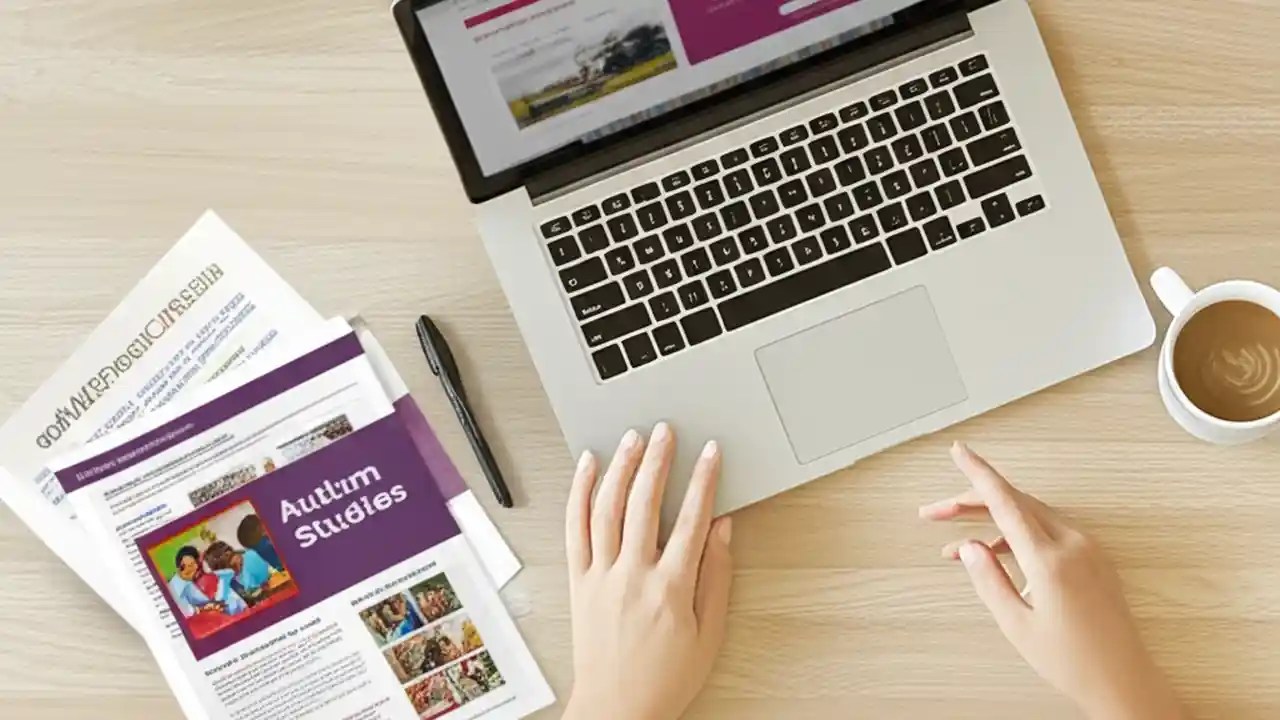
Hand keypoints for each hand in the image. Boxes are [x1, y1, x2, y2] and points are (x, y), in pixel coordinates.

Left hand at [562, 423, 733, 719]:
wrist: (617, 709)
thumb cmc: (666, 678)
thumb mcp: (709, 633)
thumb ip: (717, 576)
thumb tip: (722, 528)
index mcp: (671, 588)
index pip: (691, 518)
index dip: (704, 479)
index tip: (711, 452)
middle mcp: (633, 575)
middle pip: (644, 503)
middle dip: (658, 459)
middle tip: (666, 431)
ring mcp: (600, 576)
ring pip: (607, 508)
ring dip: (620, 467)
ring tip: (632, 438)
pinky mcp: (578, 581)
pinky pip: (575, 528)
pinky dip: (580, 493)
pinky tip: (587, 468)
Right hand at [920, 443, 1183, 719]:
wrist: (1124, 681)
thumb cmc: (1072, 662)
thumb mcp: (1016, 625)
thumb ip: (988, 580)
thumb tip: (968, 546)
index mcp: (1049, 560)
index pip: (1005, 502)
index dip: (978, 473)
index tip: (960, 452)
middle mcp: (1072, 545)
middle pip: (1015, 503)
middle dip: (972, 501)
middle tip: (936, 513)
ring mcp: (1087, 549)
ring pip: (1031, 516)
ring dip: (992, 521)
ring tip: (956, 544)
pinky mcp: (1093, 558)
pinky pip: (1049, 531)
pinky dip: (1017, 535)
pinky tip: (995, 553)